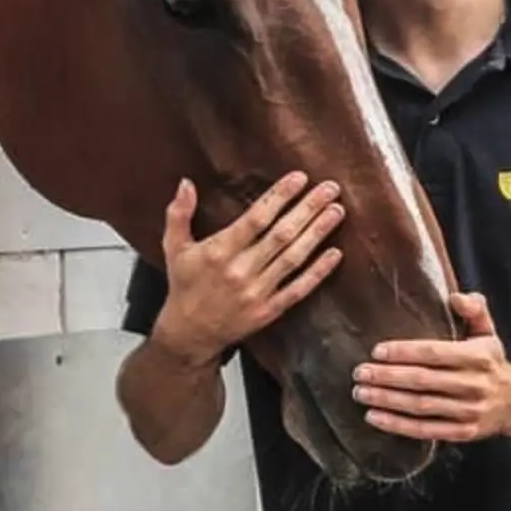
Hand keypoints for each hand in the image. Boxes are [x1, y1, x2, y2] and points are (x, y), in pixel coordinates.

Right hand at [152, 172, 345, 366]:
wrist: (189, 332)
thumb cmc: (184, 285)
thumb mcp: (174, 247)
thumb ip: (178, 214)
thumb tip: (186, 182)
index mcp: (219, 251)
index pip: (256, 218)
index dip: (280, 197)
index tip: (300, 178)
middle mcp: (240, 270)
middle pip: (281, 235)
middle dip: (308, 209)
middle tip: (330, 188)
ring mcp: (257, 292)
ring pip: (294, 258)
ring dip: (317, 233)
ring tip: (336, 211)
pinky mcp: (269, 310)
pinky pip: (298, 289)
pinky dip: (318, 272)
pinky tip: (335, 254)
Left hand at [351, 292, 510, 442]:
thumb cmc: (492, 362)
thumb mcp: (488, 332)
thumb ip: (474, 309)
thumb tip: (456, 297)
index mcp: (478, 357)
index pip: (435, 354)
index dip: (404, 352)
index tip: (376, 351)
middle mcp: (474, 385)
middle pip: (423, 381)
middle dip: (387, 377)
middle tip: (360, 373)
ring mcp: (469, 412)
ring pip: (422, 407)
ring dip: (388, 401)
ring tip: (361, 393)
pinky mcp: (463, 433)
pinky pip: (427, 431)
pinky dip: (398, 426)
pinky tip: (375, 418)